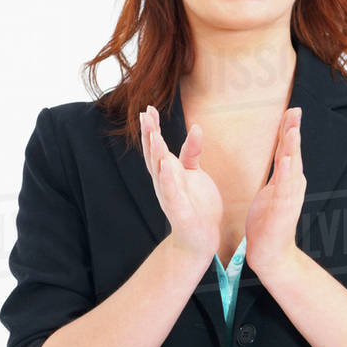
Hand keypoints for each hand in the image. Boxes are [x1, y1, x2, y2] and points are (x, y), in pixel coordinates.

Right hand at [139, 106, 221, 261]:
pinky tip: (166, 167)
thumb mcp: (195, 173)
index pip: (157, 146)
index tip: (148, 108)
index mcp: (168, 172)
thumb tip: (196, 127)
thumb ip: (192, 152)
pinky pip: (172, 194)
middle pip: (154, 155)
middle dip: (150, 135)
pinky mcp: (179, 211)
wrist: (200, 238)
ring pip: (160, 173)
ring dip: (156, 154)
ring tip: (154, 136)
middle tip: (145, 115)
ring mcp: (169, 196)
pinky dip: (168, 181)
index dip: (152, 128)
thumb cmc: (197, 204)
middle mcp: (164, 182)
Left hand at [245, 108, 306, 274]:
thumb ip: (278, 175)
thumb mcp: (271, 192)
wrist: (271, 253)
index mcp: (288, 180)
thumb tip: (282, 158)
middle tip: (295, 109)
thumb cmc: (268, 223)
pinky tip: (287, 159)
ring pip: (292, 167)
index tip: (291, 110)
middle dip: (294, 130)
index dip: (289, 129)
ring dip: (293, 147)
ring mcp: (290, 196)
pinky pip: (284, 188)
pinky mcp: (283, 209)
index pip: (288, 149)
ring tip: (292, 129)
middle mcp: (293, 185)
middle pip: (293, 152)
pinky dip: (286, 172)